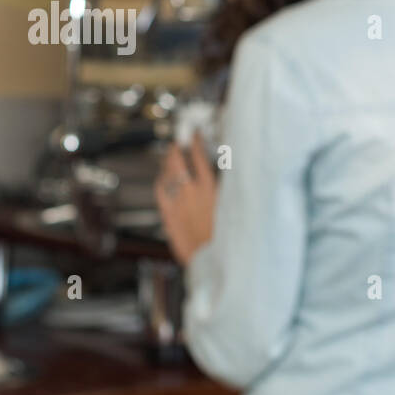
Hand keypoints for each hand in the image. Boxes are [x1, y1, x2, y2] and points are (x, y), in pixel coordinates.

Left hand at [153, 134, 216, 266]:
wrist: (211, 259)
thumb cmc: (225, 238)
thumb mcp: (234, 209)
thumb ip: (227, 191)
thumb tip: (229, 179)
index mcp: (210, 188)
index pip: (200, 156)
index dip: (196, 142)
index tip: (194, 136)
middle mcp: (191, 192)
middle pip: (178, 161)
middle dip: (176, 149)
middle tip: (177, 144)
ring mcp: (178, 202)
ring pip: (167, 174)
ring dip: (167, 163)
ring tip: (168, 158)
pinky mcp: (168, 214)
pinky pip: (160, 192)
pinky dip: (160, 182)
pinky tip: (161, 180)